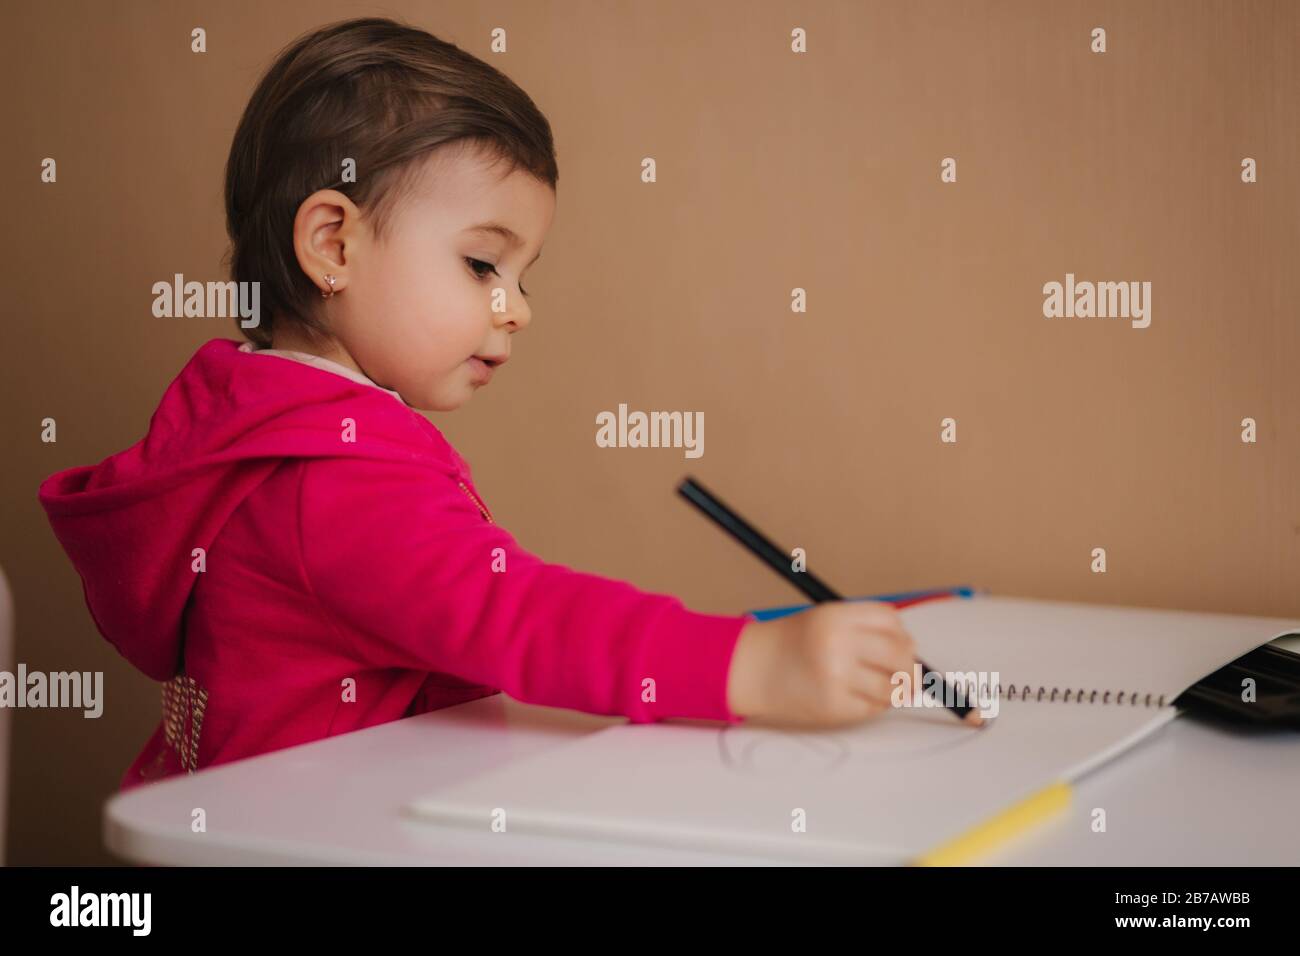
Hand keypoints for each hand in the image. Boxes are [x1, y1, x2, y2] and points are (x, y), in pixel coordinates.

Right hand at [726, 601, 916, 726]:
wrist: (754, 669)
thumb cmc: (795, 644)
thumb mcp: (827, 619)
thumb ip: (866, 628)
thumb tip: (913, 652)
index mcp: (837, 616)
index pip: (892, 623)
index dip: (903, 636)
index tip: (902, 646)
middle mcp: (838, 643)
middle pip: (899, 655)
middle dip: (910, 668)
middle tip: (908, 675)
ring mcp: (836, 677)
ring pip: (892, 687)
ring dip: (894, 690)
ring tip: (877, 687)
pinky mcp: (834, 706)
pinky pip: (873, 708)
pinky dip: (874, 705)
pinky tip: (858, 697)